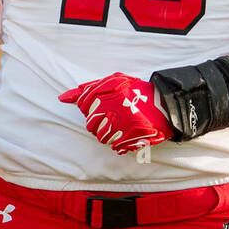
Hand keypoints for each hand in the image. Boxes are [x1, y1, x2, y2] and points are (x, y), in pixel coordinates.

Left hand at [59, 73, 173, 154]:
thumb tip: (62, 98)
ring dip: (109, 133)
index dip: (92, 108)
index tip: (104, 106)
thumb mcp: (113, 82)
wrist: (166, 105)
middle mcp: (115, 107)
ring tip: (121, 125)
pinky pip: (115, 145)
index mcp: (110, 91)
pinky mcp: (133, 137)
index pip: (85, 105)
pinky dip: (119, 142)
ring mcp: (124, 123)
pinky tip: (127, 133)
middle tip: (112, 117)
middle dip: (99, 122)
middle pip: (91, 124)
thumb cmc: (136, 92)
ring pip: (101, 137)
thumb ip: (87, 90)